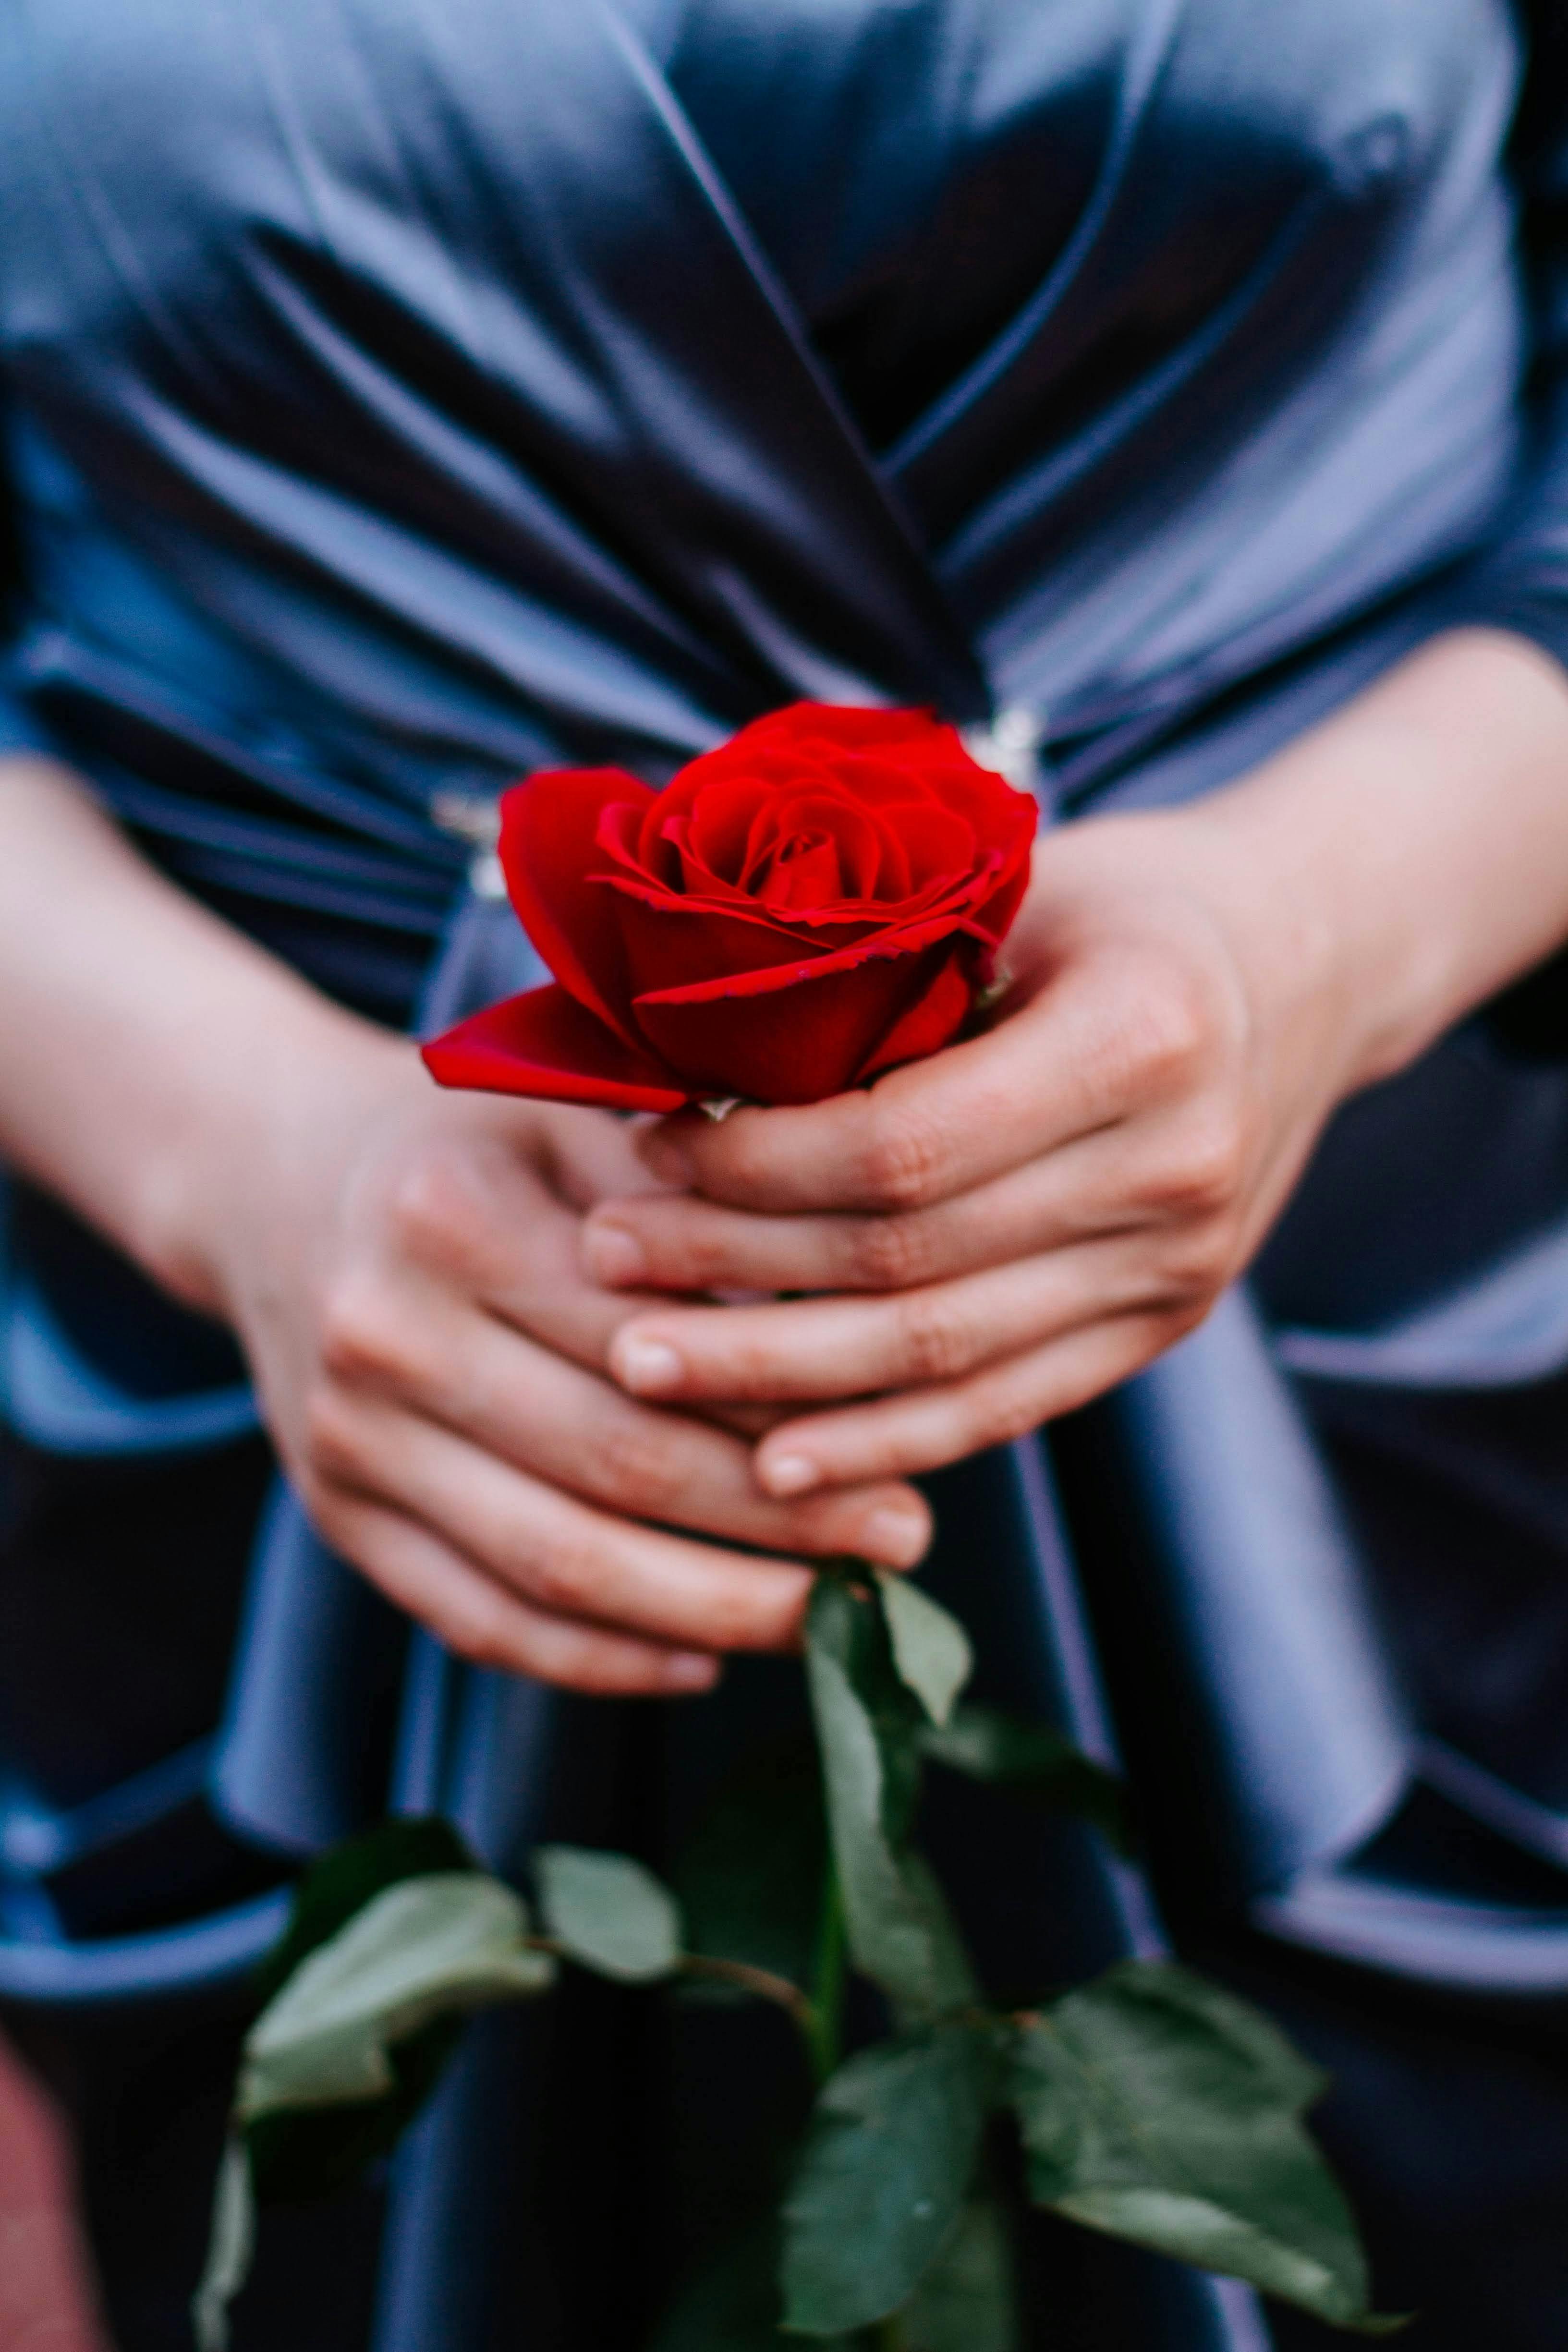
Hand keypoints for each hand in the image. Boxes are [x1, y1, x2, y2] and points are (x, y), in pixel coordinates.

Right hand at [191, 1039, 931, 1693]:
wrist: (271, 1176)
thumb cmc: (470, 1140)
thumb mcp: (573, 1110)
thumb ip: (693, 1191)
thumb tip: (854, 1296)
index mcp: (454, 1217)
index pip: (658, 1346)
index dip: (790, 1406)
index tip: (909, 1437)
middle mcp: (387, 1335)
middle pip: (617, 1466)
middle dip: (780, 1522)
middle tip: (905, 1543)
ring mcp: (350, 1441)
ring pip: (556, 1567)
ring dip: (709, 1612)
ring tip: (826, 1618)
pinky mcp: (337, 1516)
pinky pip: (481, 1620)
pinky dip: (599, 1660)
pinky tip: (701, 1661)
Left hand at [577, 632, 1567, 1492]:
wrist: (1306, 962)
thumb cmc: (1126, 904)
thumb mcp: (1016, 885)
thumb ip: (881, 965)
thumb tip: (678, 1045)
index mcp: (1141, 1036)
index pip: (903, 1142)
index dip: (756, 1164)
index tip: (644, 1150)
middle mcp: (1173, 1169)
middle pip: (910, 1265)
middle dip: (734, 1274)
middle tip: (600, 1265)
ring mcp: (1177, 1268)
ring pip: (944, 1359)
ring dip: (779, 1376)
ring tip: (640, 1366)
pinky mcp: (1162, 1326)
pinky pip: (1004, 1406)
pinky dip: (885, 1441)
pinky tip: (777, 1463)